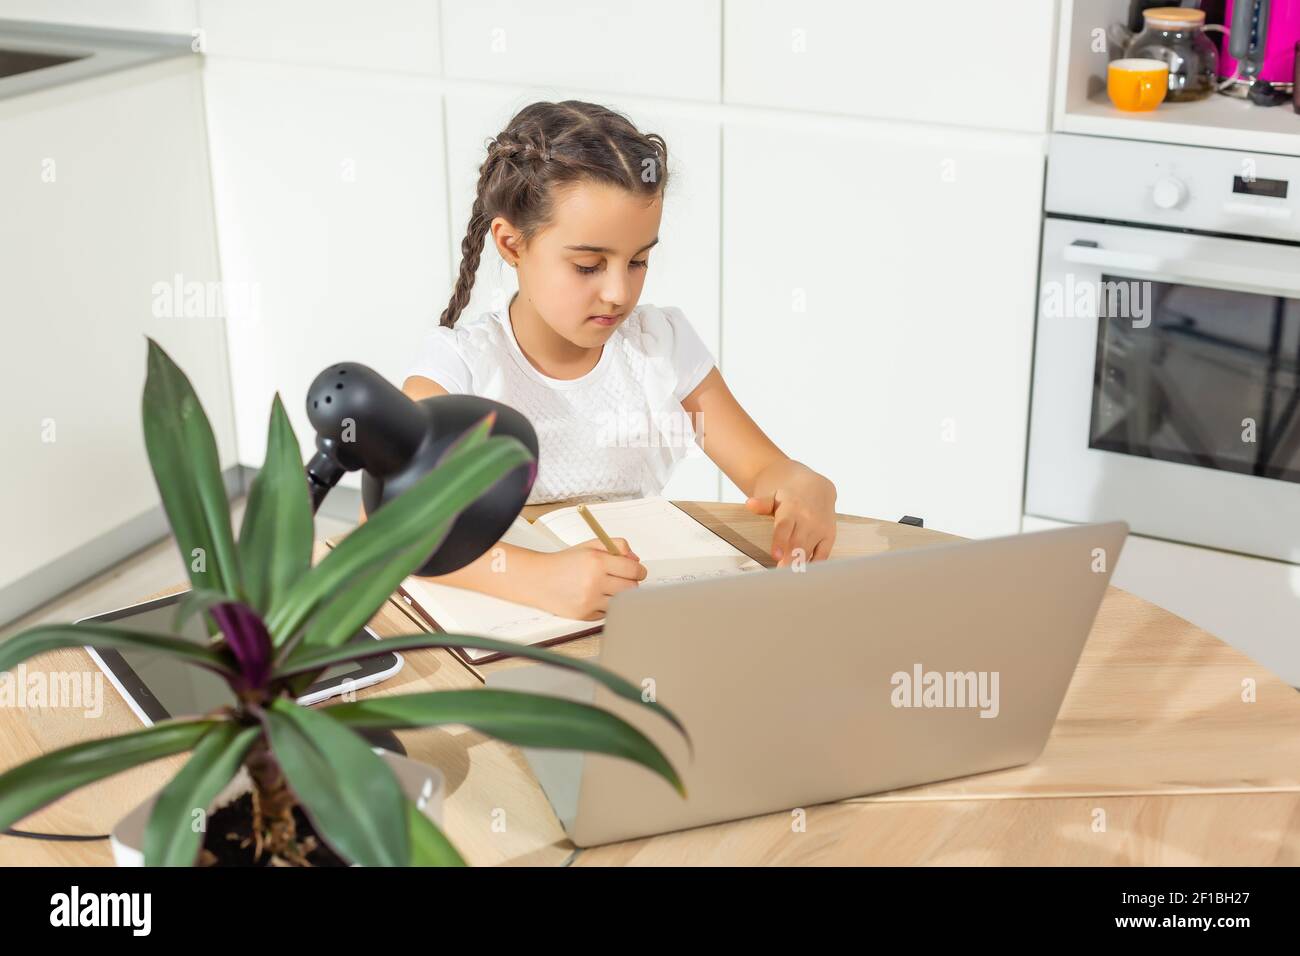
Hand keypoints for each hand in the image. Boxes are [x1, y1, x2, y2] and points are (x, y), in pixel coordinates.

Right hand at [531, 538, 646, 620]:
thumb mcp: (590, 546)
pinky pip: (607, 612)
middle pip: (631, 588)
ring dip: (618, 595)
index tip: (638, 571)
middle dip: (630, 582)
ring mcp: (589, 601)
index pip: (633, 570)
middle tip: (623, 579)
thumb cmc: (563, 562)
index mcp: (597, 561)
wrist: (537, 580)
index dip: (639, 570)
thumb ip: (616, 546)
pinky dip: (605, 606)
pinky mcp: (585, 615)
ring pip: (621, 602)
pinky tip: (594, 596)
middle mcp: (594, 582)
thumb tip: (635, 559)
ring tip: (607, 587)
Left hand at [745, 461, 836, 567]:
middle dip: (789, 561)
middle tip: (779, 577)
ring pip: (809, 551)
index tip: (775, 556)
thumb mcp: (774, 496)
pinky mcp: (829, 537)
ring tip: (788, 580)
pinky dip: (813, 566)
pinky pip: (822, 555)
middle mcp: (808, 519)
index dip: (780, 542)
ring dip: (798, 566)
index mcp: (791, 508)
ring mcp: (820, 528)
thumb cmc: (790, 497)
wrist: (817, 488)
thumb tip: (749, 504)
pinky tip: (802, 575)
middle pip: (797, 543)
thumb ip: (763, 504)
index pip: (784, 526)